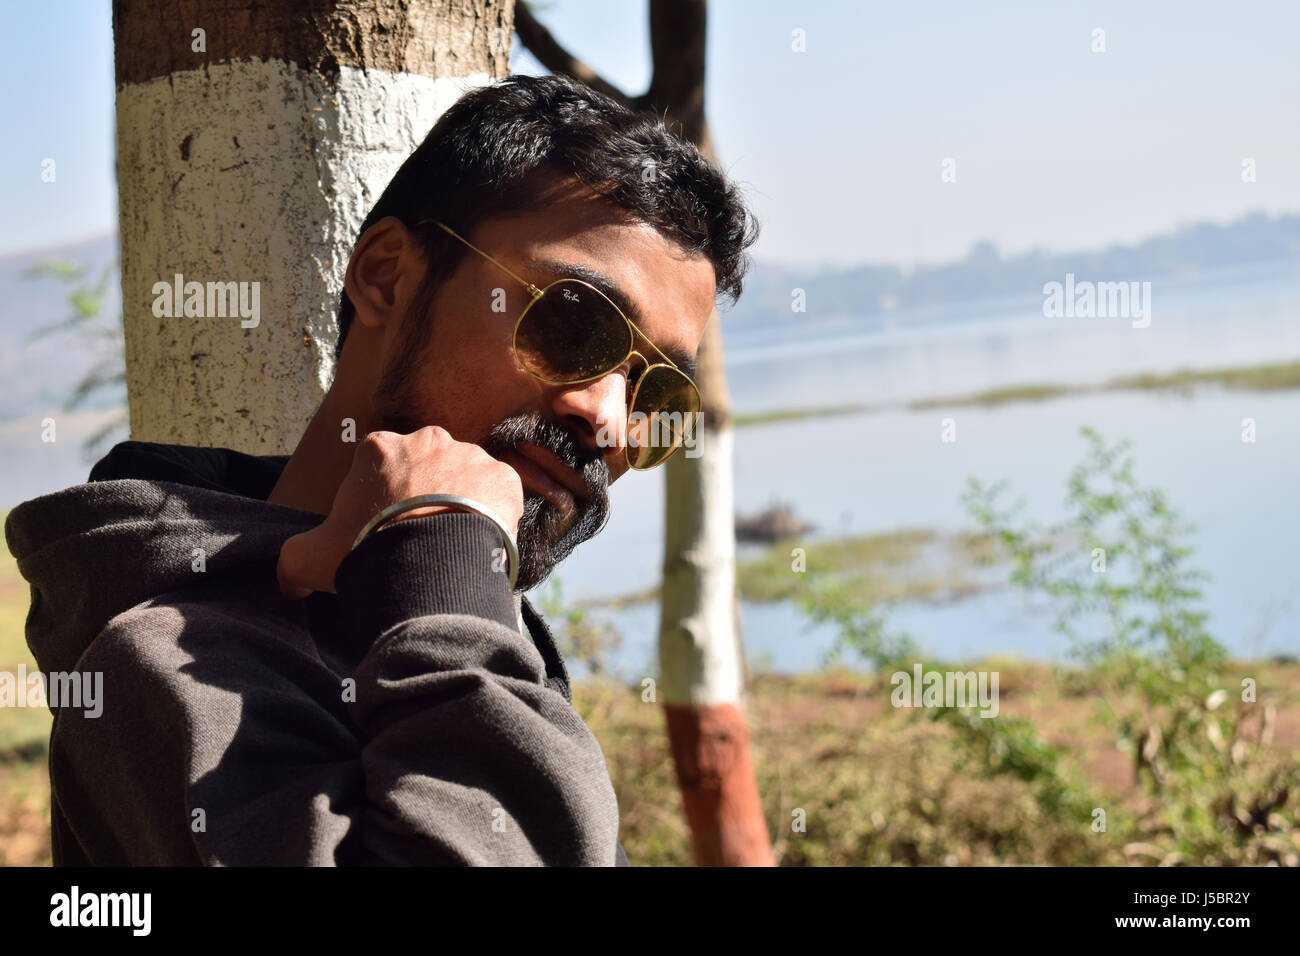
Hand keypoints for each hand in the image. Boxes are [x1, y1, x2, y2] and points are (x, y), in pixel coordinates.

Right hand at [276, 426, 524, 598]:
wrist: (429, 564)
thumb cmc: (367, 551)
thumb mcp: (311, 557)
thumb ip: (292, 560)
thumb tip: (287, 582)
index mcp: (379, 447)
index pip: (378, 468)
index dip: (379, 501)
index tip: (382, 530)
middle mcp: (427, 440)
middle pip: (424, 469)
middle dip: (423, 497)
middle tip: (420, 539)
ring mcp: (469, 455)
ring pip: (464, 479)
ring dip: (461, 504)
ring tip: (452, 544)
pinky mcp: (503, 477)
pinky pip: (498, 494)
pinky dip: (493, 514)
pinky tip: (481, 541)